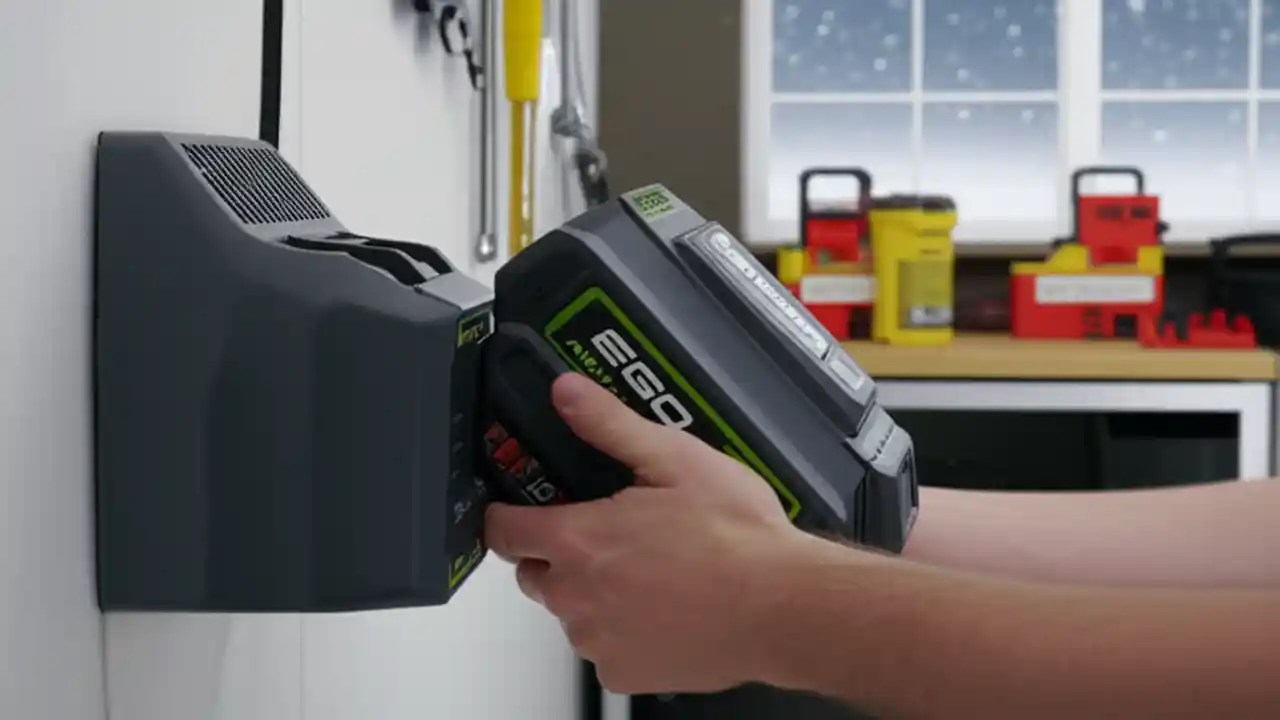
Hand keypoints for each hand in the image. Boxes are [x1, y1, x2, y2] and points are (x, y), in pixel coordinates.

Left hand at [484, 373, 811, 694]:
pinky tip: (662, 607)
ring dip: (592, 592)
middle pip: (534, 572)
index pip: (504, 531)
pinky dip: (621, 631)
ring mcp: (598, 641)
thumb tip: (568, 394)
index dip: (508, 515)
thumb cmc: (737, 539)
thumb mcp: (676, 459)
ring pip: (570, 611)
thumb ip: (611, 426)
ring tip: (648, 570)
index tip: (522, 509)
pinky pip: (603, 648)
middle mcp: (577, 597)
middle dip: (558, 552)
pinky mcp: (623, 673)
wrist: (781, 607)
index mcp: (579, 541)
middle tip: (609, 534)